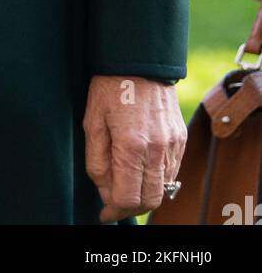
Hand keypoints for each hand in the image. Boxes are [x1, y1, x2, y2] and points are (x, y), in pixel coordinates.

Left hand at [83, 75, 186, 221]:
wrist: (138, 59)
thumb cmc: (110, 88)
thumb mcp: (92, 123)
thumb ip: (97, 163)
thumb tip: (106, 193)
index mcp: (131, 146)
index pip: (128, 199)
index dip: (114, 211)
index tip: (104, 213)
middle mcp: (157, 149)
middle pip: (150, 200)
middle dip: (131, 207)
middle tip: (114, 200)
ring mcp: (173, 144)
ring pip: (163, 188)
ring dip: (145, 192)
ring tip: (125, 180)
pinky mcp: (181, 138)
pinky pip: (172, 171)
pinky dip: (156, 177)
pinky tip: (140, 165)